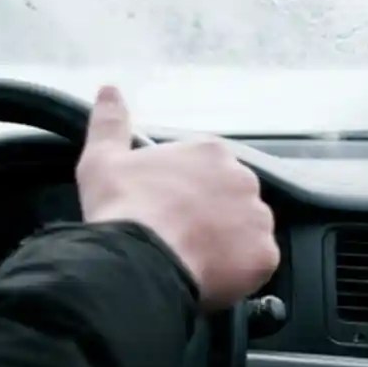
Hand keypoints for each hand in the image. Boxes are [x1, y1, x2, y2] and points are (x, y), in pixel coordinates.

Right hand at [76, 86, 279, 310]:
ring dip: (227, 244)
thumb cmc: (122, 209)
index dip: (187, 195)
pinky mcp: (264, 254)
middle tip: (180, 238)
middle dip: (211, 217)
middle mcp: (243, 178)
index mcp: (210, 152)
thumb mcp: (103, 159)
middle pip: (231, 200)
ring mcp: (258, 217)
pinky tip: (211, 275)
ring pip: (247, 232)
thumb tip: (108, 91)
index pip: (207, 172)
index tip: (169, 211)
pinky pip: (257, 263)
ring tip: (193, 259)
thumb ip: (110, 122)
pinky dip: (239, 272)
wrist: (139, 258)